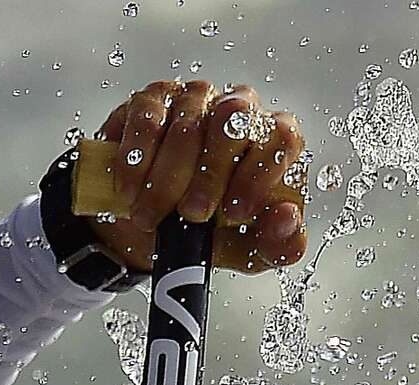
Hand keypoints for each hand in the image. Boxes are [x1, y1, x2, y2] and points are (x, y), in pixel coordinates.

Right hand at [87, 79, 307, 274]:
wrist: (149, 231)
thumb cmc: (206, 234)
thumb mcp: (245, 251)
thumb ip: (276, 245)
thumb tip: (287, 220)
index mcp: (271, 144)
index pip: (281, 137)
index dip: (259, 174)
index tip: (235, 213)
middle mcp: (239, 112)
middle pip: (235, 118)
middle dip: (210, 174)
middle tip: (191, 214)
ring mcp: (196, 100)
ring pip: (188, 125)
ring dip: (166, 181)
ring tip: (151, 217)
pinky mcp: (154, 100)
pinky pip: (148, 120)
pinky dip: (137, 162)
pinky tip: (130, 192)